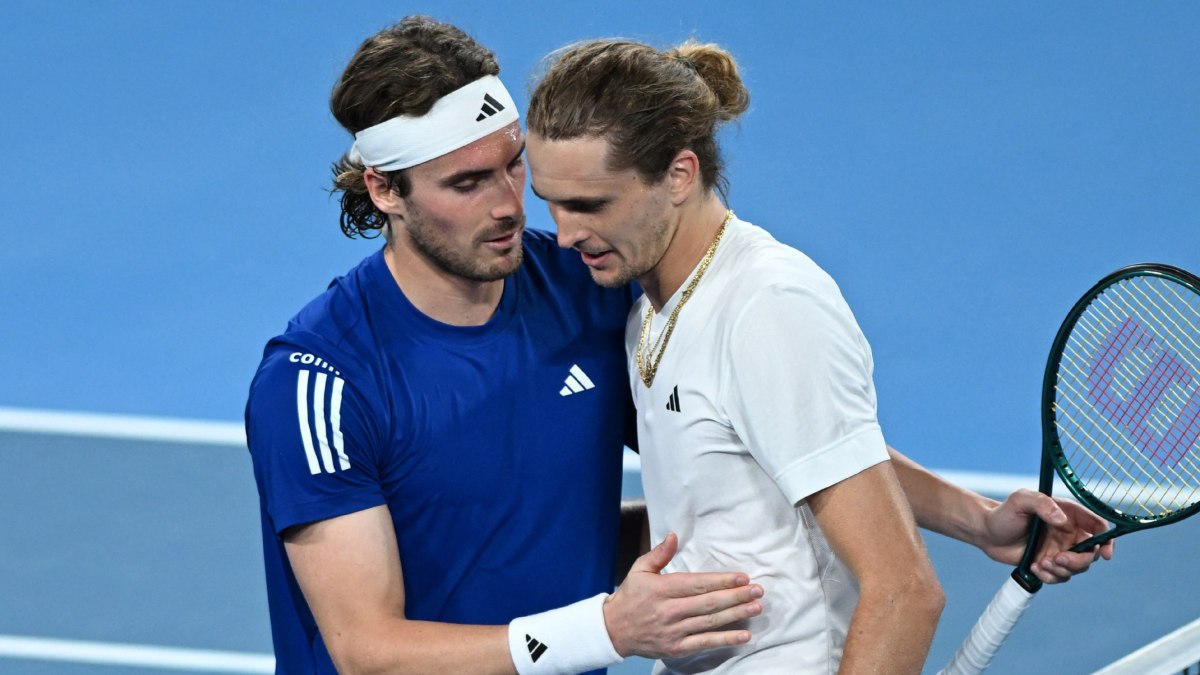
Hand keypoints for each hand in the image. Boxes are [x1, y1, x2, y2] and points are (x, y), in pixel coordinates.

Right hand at [602, 532, 763, 658]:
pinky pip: (705, 643)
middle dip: (736, 596)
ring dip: (736, 614)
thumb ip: (658, 554)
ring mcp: (674, 631)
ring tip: (756, 608)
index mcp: (661, 589)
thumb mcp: (639, 570)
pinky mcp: (676, 648)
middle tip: (757, 591)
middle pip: (708, 603)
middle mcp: (669, 610)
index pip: (697, 584)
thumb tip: (673, 535)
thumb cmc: (629, 597)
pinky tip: (744, 635)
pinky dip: (726, 640)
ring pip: (710, 622)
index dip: (721, 581)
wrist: (612, 630)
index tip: (742, 577)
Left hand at [979, 488, 1114, 583]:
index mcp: (1068, 515)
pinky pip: (1060, 576)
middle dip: (1078, 560)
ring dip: (1061, 569)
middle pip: (1091, 553)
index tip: (1105, 554)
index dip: (1107, 540)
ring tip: (1040, 562)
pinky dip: (1050, 576)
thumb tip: (1063, 520)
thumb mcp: (1020, 500)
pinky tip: (1033, 566)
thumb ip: (1042, 503)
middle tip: (1057, 558)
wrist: (985, 531)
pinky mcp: (1049, 563)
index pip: (1098, 527)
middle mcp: (1068, 533)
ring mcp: (1059, 550)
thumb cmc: (1004, 512)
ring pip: (1077, 568)